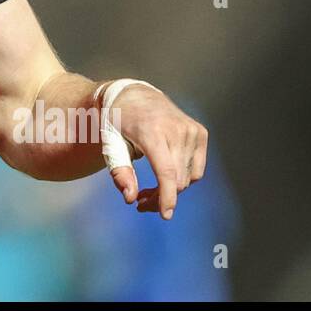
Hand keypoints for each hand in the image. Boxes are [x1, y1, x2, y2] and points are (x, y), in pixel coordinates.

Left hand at [106, 85, 207, 219]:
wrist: (133, 95)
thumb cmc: (117, 121)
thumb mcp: (109, 144)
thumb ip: (119, 171)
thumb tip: (130, 198)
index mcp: (151, 131)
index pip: (166, 171)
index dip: (167, 196)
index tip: (165, 215)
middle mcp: (176, 129)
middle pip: (176, 179)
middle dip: (160, 197)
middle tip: (140, 202)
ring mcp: (191, 130)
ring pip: (188, 177)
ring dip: (171, 190)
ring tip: (148, 190)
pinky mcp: (200, 132)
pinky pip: (196, 169)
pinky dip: (183, 178)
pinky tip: (165, 175)